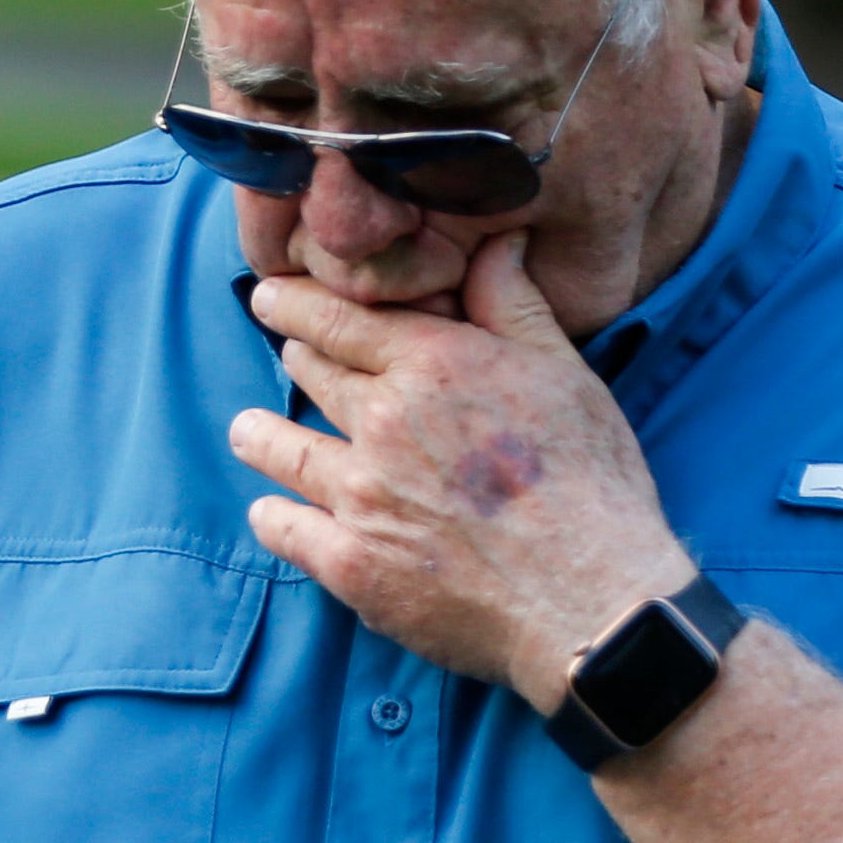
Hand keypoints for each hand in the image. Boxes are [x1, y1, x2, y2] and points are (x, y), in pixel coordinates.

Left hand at [232, 231, 694, 709]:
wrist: (591, 601)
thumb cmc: (593, 485)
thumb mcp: (566, 374)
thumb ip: (513, 304)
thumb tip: (494, 241)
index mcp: (435, 364)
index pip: (340, 316)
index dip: (298, 303)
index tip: (270, 296)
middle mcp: (385, 422)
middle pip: (310, 372)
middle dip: (296, 357)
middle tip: (288, 355)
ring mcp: (361, 495)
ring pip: (280, 447)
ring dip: (259, 434)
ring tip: (248, 431)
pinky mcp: (352, 564)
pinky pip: (283, 528)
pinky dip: (272, 515)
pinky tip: (270, 511)